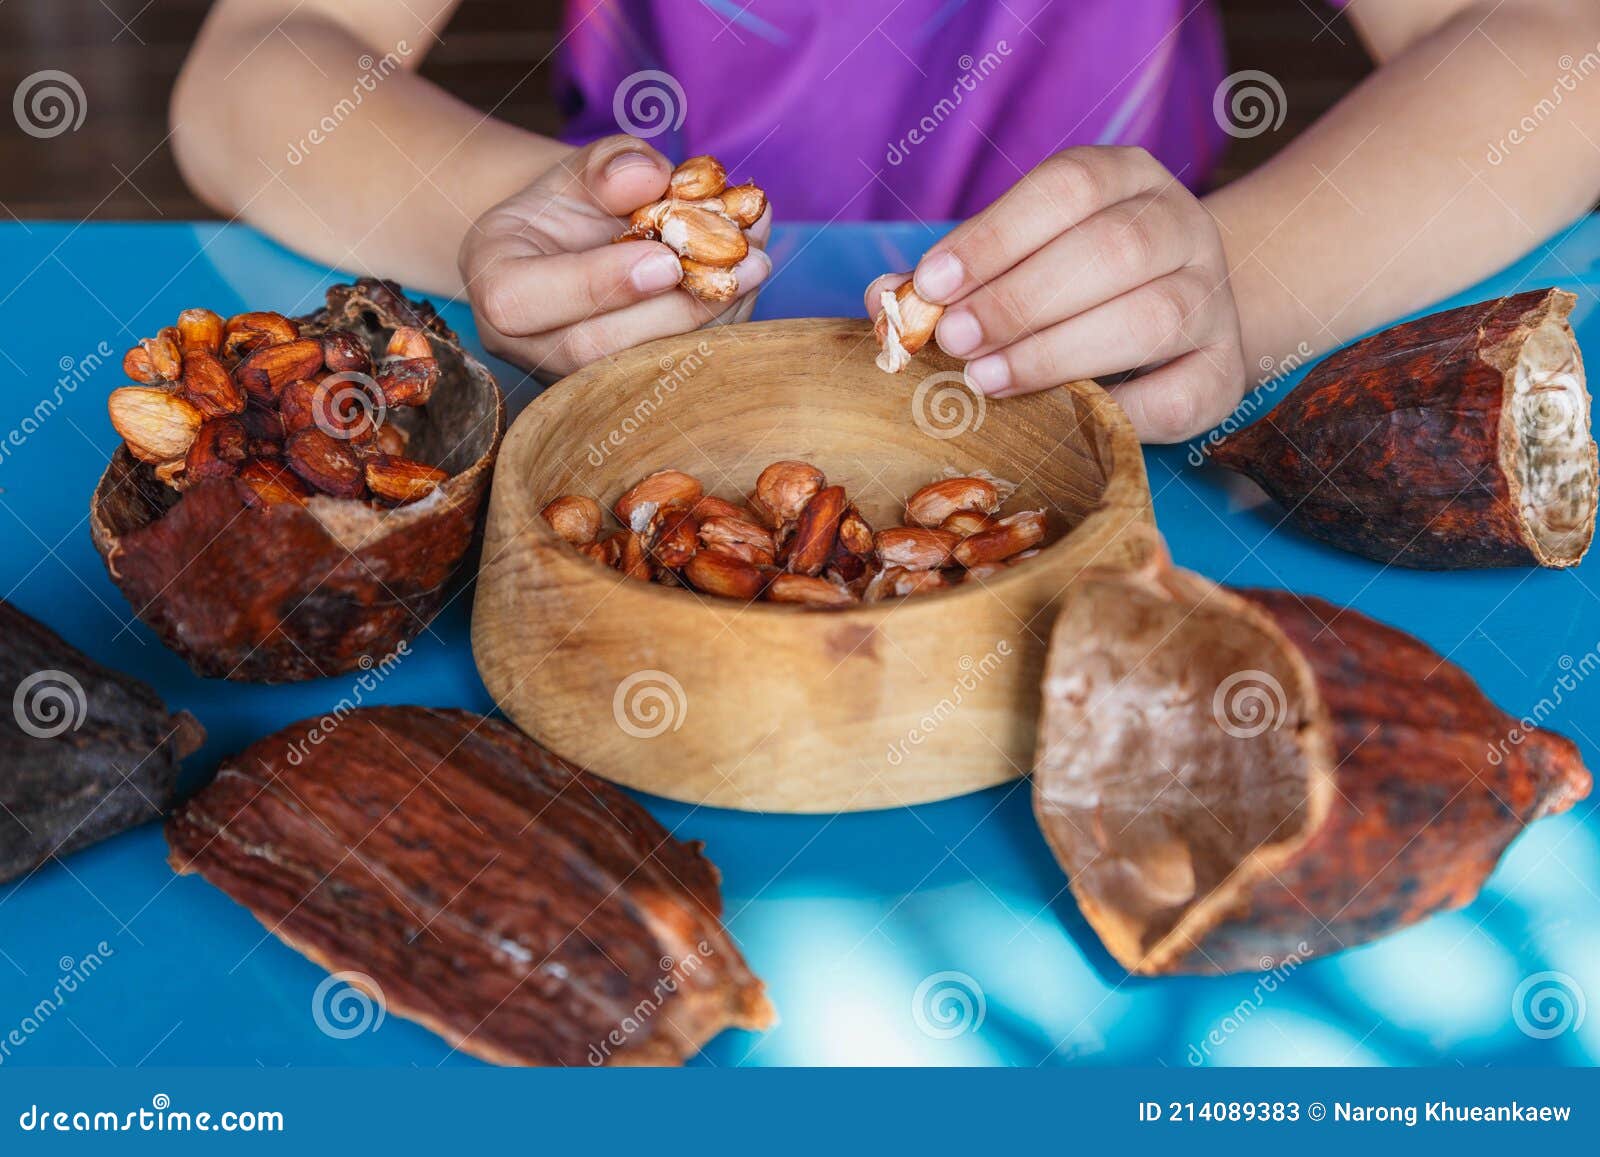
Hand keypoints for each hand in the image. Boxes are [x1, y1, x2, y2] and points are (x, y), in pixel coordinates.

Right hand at [459, 135, 770, 377]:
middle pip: (595, 350)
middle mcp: (529, 345)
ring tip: (760, 263)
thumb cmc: (574, 202)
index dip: (600, 284)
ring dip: (712, 320)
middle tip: (742, 264)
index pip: (525, 302)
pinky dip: (722, 324)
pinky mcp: (627, 388)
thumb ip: (608, 167)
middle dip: (675, 310)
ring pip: (642, 371)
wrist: (580, 246)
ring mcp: (577, 377)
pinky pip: (676, 370)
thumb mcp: (580, 168)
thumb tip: (649, 176)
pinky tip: (753, 278)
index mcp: (494, 287)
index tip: (667, 258)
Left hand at [866, 146, 1243, 442]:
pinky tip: (1059, 419)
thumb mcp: (1023, 257)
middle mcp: (1184, 228)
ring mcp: (1213, 300)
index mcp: (1129, 179)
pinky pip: (1174, 396)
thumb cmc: (1076, 288)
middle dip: (1020, 299)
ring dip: (1057, 352)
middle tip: (955, 339)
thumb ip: (957, 274)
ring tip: (986, 380)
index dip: (996, 233)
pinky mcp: (1222, 374)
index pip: (1069, 187)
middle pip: (1113, 250)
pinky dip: (1113, 411)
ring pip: (1151, 318)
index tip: (933, 282)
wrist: (1182, 323)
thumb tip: (885, 298)